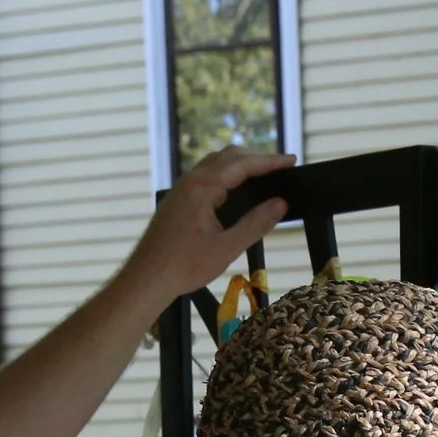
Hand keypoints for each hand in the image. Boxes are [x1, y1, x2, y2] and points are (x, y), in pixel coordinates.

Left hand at [118, 149, 294, 308]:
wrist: (146, 278)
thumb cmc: (184, 266)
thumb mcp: (227, 248)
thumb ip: (256, 224)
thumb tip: (280, 204)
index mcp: (203, 187)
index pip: (243, 165)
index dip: (270, 161)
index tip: (291, 161)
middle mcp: (190, 181)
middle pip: (228, 157)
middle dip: (255, 159)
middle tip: (280, 168)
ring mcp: (180, 189)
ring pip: (214, 164)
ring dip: (238, 165)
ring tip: (260, 176)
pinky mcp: (176, 200)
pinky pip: (203, 176)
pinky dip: (224, 175)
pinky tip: (232, 191)